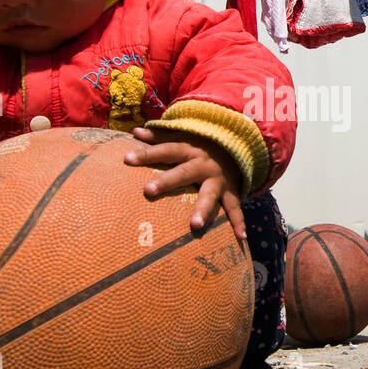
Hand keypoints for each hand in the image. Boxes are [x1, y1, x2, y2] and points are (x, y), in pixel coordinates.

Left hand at [124, 126, 246, 240]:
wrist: (238, 145)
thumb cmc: (201, 144)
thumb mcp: (183, 136)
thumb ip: (159, 135)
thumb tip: (135, 131)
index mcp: (189, 149)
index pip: (165, 150)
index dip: (147, 154)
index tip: (127, 159)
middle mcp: (203, 164)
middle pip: (183, 172)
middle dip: (167, 181)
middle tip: (148, 191)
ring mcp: (217, 179)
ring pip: (210, 194)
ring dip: (203, 209)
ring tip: (195, 226)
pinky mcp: (230, 191)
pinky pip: (234, 207)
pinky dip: (239, 222)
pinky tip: (240, 237)